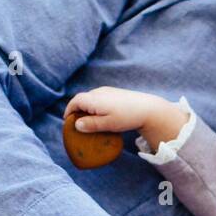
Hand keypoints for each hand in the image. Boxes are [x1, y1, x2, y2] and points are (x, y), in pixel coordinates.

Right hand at [63, 86, 186, 148]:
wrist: (148, 108)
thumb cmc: (127, 117)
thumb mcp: (107, 124)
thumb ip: (91, 124)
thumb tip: (76, 124)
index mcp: (93, 98)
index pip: (75, 102)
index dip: (69, 111)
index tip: (67, 121)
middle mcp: (98, 92)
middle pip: (82, 99)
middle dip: (77, 110)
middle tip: (76, 124)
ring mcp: (107, 91)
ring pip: (91, 99)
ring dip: (87, 109)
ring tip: (89, 122)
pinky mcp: (115, 93)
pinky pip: (99, 99)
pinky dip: (96, 107)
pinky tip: (102, 116)